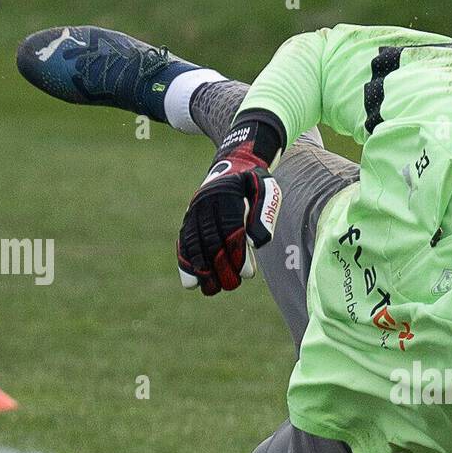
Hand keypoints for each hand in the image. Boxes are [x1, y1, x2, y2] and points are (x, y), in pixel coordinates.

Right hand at [176, 124, 281, 295]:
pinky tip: (191, 282)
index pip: (231, 229)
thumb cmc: (255, 181)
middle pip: (210, 240)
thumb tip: (257, 243)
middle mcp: (206, 202)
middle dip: (219, 266)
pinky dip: (186, 262)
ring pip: (194, 243)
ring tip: (210, 289)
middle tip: (231, 286)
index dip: (237, 253)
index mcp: (228, 195)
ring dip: (201, 269)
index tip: (246, 273)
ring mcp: (194, 210)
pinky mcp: (189, 218)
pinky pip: (184, 241)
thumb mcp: (267, 188)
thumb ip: (264, 212)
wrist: (233, 162)